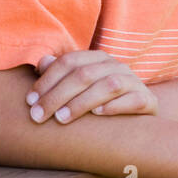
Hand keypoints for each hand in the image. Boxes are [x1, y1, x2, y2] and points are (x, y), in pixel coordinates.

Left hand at [25, 50, 157, 123]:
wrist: (139, 117)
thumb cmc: (100, 102)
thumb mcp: (80, 87)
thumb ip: (61, 74)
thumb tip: (42, 63)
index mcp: (98, 59)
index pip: (69, 62)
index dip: (47, 80)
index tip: (29, 101)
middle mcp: (116, 66)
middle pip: (84, 75)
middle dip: (57, 95)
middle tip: (38, 116)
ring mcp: (133, 82)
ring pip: (108, 85)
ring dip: (82, 102)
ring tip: (61, 119)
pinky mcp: (148, 100)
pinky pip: (134, 99)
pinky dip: (116, 106)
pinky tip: (98, 115)